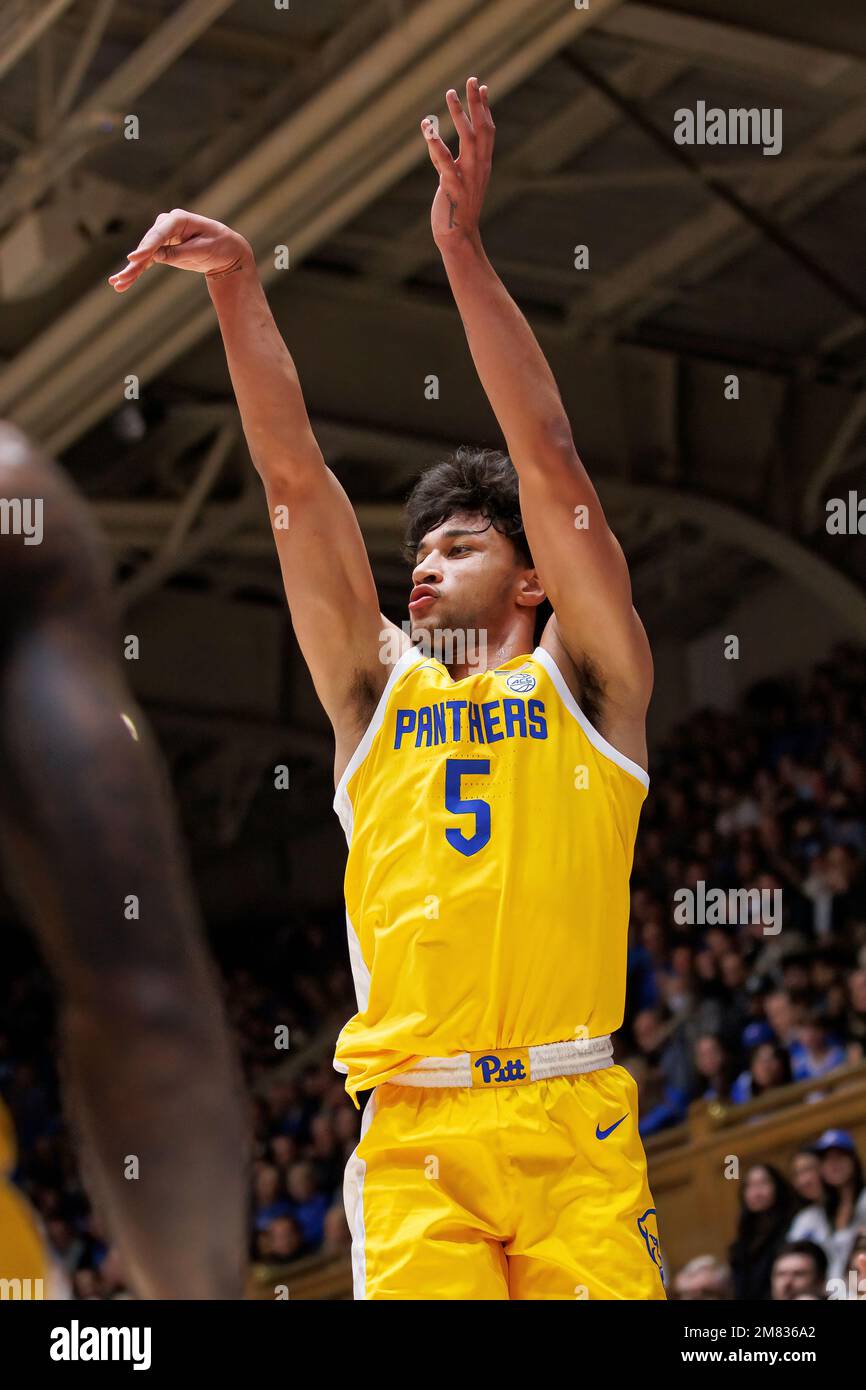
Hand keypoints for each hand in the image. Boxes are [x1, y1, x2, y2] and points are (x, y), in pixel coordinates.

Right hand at [108, 209, 251, 292]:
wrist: (226, 250)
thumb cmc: (218, 246)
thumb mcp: (203, 250)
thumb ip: (180, 253)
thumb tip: (156, 256)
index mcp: (179, 219)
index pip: (159, 234)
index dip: (146, 247)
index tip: (133, 259)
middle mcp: (166, 224)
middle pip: (147, 245)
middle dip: (135, 263)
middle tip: (121, 279)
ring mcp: (162, 236)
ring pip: (144, 255)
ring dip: (131, 270)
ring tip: (117, 284)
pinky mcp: (161, 249)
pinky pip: (146, 261)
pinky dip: (136, 272)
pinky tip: (121, 282)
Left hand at [422, 77, 493, 250]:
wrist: (458, 237)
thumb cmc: (456, 210)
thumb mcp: (454, 181)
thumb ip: (445, 161)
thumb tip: (435, 142)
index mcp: (482, 166)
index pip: (487, 132)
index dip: (485, 109)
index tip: (482, 87)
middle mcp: (479, 168)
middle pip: (481, 129)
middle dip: (476, 103)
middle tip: (472, 79)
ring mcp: (468, 177)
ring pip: (467, 139)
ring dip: (459, 114)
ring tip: (451, 93)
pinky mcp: (453, 187)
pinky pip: (445, 162)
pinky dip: (436, 144)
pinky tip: (428, 128)